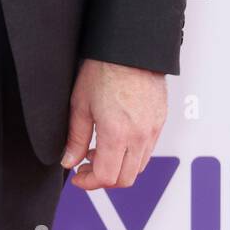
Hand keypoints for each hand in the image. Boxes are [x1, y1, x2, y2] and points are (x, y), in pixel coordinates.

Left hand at [61, 58, 166, 189]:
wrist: (130, 47)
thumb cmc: (104, 68)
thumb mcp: (80, 103)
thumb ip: (75, 137)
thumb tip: (69, 160)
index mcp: (117, 133)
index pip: (106, 176)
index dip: (89, 182)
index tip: (78, 176)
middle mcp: (139, 136)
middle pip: (125, 178)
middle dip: (103, 179)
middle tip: (86, 167)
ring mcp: (153, 129)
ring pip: (138, 167)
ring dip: (119, 167)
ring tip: (99, 150)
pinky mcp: (160, 121)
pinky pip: (148, 149)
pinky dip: (132, 154)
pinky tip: (117, 138)